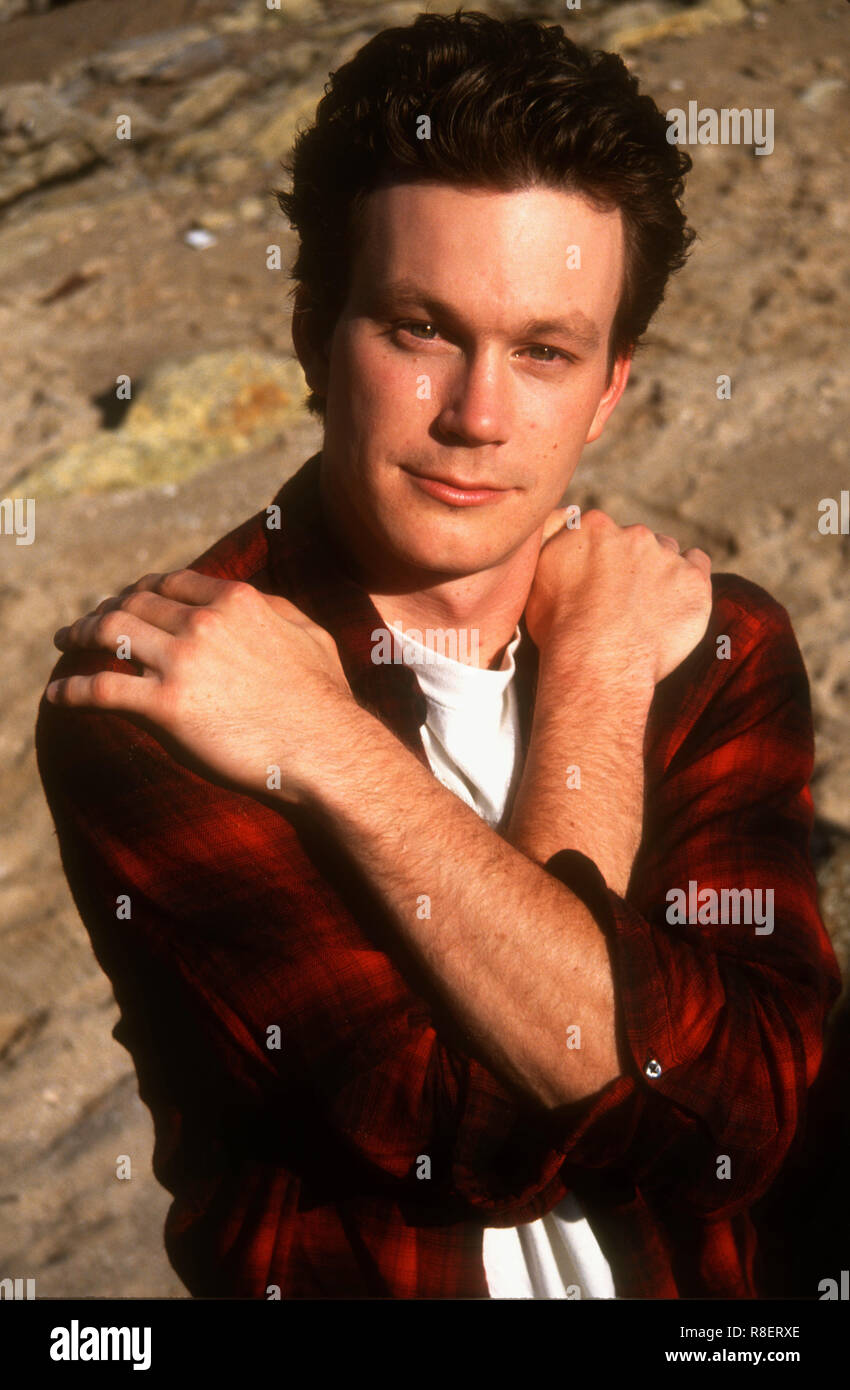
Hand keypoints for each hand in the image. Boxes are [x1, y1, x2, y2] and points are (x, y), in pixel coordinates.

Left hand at [46, 570, 355, 803]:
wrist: (325, 750)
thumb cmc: (325, 700)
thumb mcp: (310, 635)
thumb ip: (276, 611)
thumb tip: (255, 601)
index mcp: (236, 601)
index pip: (170, 582)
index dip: (141, 589)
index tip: (128, 600)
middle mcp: (203, 623)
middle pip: (134, 603)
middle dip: (104, 608)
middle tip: (86, 622)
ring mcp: (182, 662)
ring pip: (109, 633)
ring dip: (78, 634)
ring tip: (63, 642)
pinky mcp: (164, 706)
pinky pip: (100, 688)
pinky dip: (70, 690)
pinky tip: (57, 695)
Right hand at [525, 508, 712, 684]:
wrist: (598, 662)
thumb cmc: (560, 629)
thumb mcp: (535, 577)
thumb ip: (552, 541)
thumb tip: (565, 515)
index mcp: (591, 527)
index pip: (599, 530)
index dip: (597, 557)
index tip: (595, 583)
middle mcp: (630, 532)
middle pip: (634, 540)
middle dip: (629, 564)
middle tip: (620, 602)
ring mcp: (665, 554)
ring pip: (666, 552)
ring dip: (659, 572)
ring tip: (646, 609)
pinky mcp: (693, 579)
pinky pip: (698, 563)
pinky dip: (689, 578)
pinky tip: (676, 600)